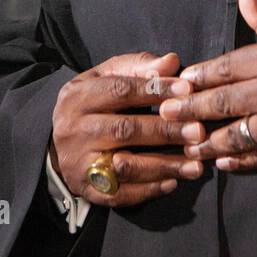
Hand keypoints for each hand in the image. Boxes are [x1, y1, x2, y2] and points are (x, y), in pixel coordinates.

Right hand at [50, 51, 206, 206]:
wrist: (58, 144)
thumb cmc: (93, 103)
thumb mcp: (106, 77)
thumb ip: (139, 67)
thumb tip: (172, 62)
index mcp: (77, 96)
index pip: (119, 90)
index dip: (155, 90)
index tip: (187, 90)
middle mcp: (74, 130)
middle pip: (124, 130)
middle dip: (165, 131)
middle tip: (198, 131)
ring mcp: (78, 163)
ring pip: (125, 166)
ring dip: (164, 165)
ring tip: (196, 164)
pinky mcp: (87, 189)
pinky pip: (120, 194)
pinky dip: (149, 189)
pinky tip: (173, 182)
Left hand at [160, 0, 256, 171]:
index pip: (224, 67)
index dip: (197, 76)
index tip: (179, 81)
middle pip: (220, 103)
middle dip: (188, 109)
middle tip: (165, 112)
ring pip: (233, 137)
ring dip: (206, 142)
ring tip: (187, 145)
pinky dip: (238, 162)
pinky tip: (223, 163)